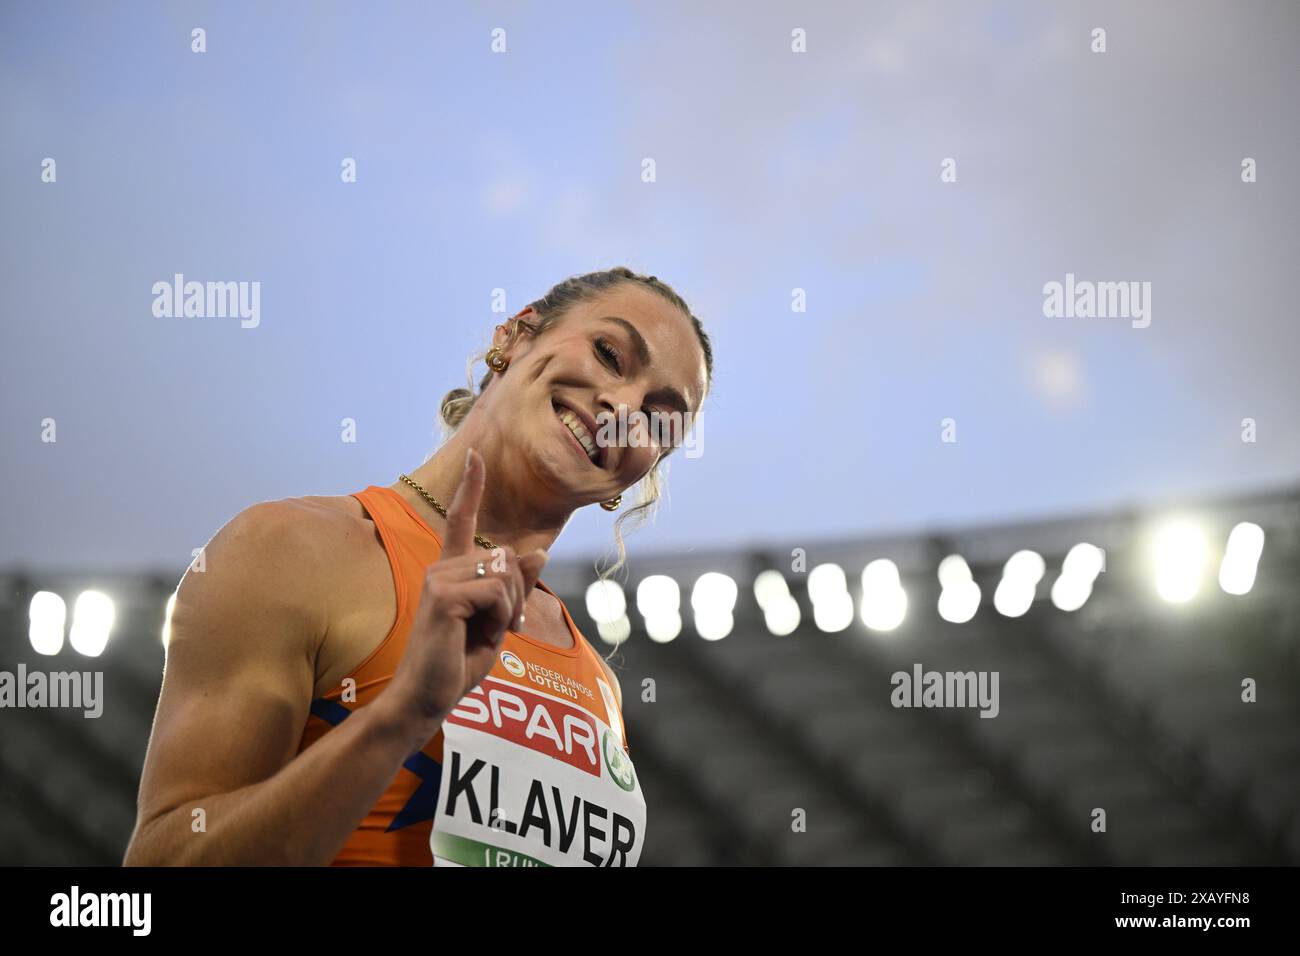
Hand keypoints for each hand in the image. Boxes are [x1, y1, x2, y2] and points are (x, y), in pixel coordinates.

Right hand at [384, 448, 547, 739]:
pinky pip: (499, 592)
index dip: (472, 487)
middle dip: (516, 596)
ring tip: (483, 635)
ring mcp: (439, 578)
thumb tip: (538, 553)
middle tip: (495, 630)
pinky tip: (480, 636)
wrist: (425, 698)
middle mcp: (441, 567)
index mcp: (451, 571)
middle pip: (507, 558)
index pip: (462, 520)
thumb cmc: (456, 664)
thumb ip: (515, 588)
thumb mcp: (497, 622)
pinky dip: (502, 618)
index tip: (476, 455)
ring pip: (506, 574)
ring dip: (509, 610)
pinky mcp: (443, 595)